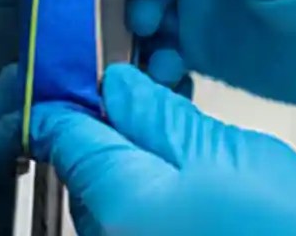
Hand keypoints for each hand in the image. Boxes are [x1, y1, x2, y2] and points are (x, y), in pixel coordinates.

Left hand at [32, 65, 295, 235]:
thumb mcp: (232, 155)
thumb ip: (162, 118)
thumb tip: (118, 87)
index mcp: (121, 205)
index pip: (63, 137)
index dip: (71, 95)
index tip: (87, 75)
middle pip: (85, 171)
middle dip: (113, 132)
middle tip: (158, 103)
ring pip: (112, 202)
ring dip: (138, 170)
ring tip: (194, 155)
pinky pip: (139, 231)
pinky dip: (158, 206)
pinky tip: (200, 197)